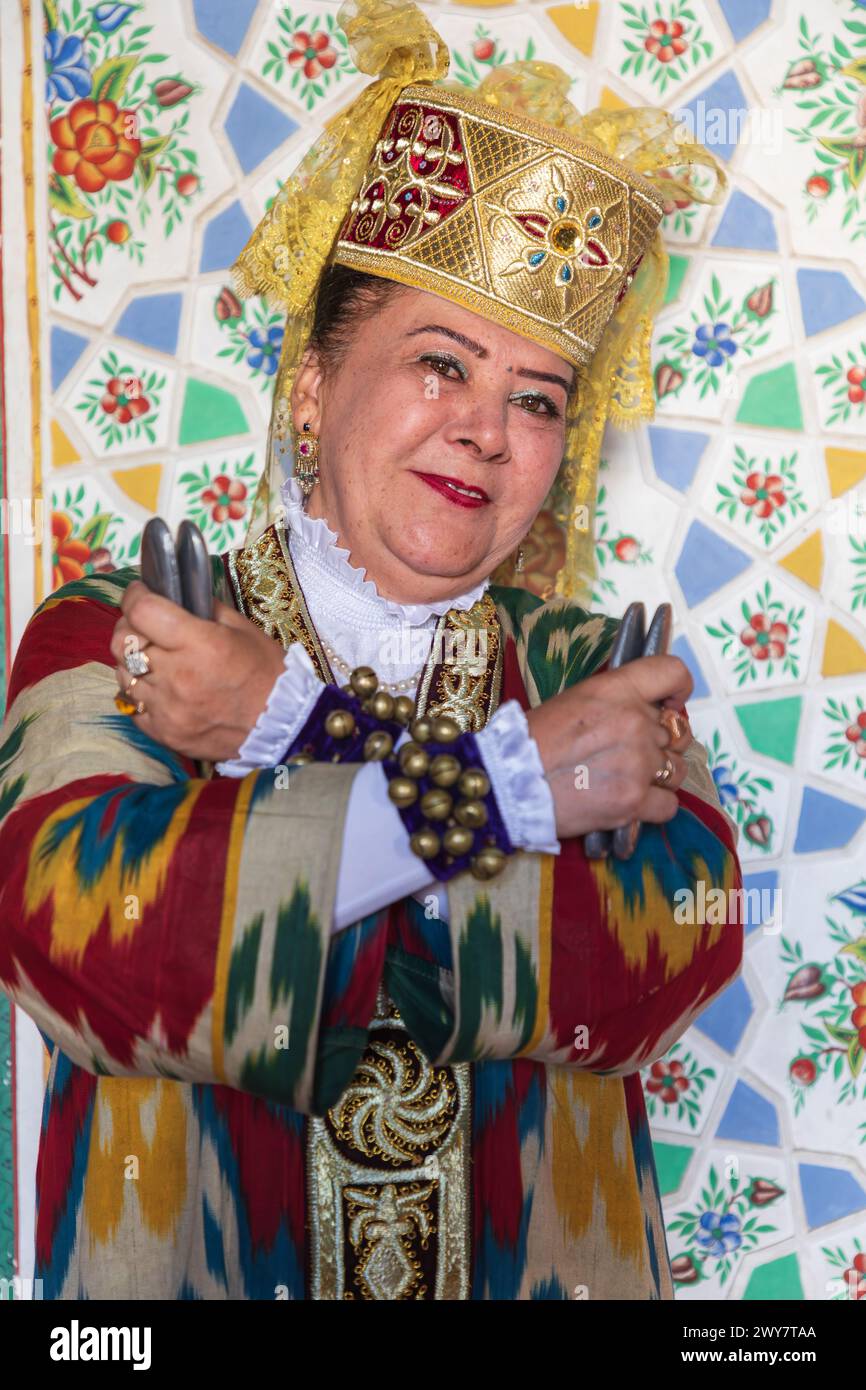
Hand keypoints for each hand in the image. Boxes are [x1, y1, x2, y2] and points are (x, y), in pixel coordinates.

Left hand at [110, 581, 286, 760]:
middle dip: (129, 626)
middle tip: (144, 625)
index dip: (135, 595)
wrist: (281, 725)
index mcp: (200, 644)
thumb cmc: (267, 673)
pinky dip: (140, 692)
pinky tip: (159, 687)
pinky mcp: (164, 733)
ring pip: (122, 674)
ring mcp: (167, 708)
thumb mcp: (243, 629)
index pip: (142, 611)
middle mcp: (177, 676)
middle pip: (122, 642)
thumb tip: (175, 595)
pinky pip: (132, 705)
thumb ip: (204, 608)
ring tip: (154, 659)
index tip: (140, 592)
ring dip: (132, 661)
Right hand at [525, 655, 694, 839]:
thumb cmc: (532, 741)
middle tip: (630, 753)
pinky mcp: (634, 802)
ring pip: (677, 769)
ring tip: (628, 780)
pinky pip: (669, 805)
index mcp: (616, 690)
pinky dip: (653, 807)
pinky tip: (630, 804)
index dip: (679, 688)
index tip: (671, 702)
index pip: (673, 672)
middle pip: (676, 730)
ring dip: (660, 776)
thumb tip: (645, 712)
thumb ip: (615, 702)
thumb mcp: (572, 701)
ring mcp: (637, 764)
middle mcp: (634, 723)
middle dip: (659, 742)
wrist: (507, 783)